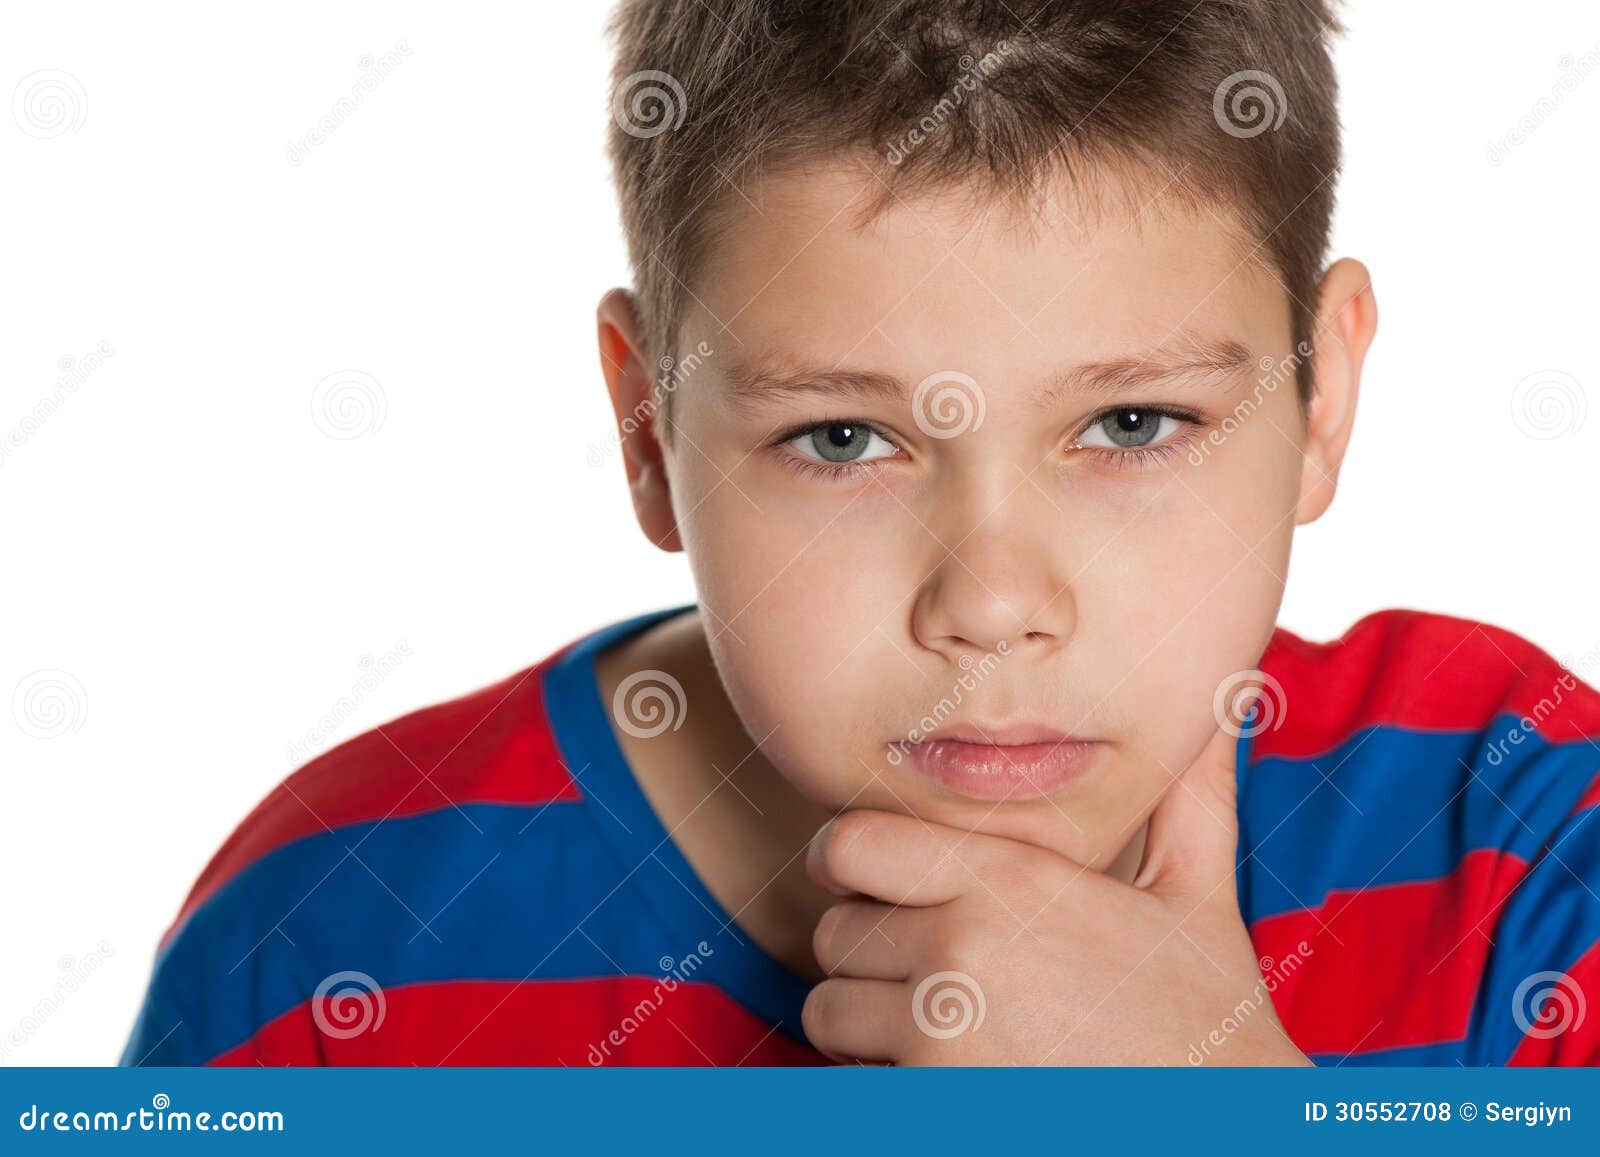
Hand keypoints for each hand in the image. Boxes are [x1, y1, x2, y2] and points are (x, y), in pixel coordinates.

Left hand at [801, 721, 1311, 1065]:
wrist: (1228, 1131)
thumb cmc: (1211, 1024)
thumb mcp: (1200, 897)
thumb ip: (1188, 798)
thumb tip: (1224, 704)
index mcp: (1010, 880)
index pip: (850, 844)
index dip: (845, 861)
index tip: (866, 882)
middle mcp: (960, 946)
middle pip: (834, 932)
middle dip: (867, 951)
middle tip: (921, 971)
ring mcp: (940, 1032)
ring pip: (830, 1011)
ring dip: (866, 1023)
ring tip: (934, 1030)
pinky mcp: (932, 1103)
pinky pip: (852, 1082)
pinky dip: (881, 1084)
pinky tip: (949, 1083)